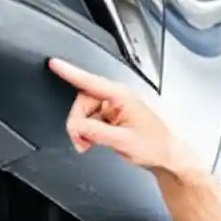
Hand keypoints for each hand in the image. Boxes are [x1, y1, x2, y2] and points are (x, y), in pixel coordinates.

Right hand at [47, 58, 200, 173]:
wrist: (166, 157)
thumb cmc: (154, 146)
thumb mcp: (122, 141)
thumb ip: (96, 132)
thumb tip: (77, 126)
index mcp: (122, 97)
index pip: (91, 82)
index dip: (70, 72)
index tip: (55, 64)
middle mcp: (118, 98)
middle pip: (83, 100)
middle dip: (77, 122)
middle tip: (80, 141)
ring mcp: (115, 107)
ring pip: (85, 111)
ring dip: (82, 129)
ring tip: (88, 144)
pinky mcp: (113, 116)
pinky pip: (91, 119)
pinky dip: (87, 131)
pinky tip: (92, 142)